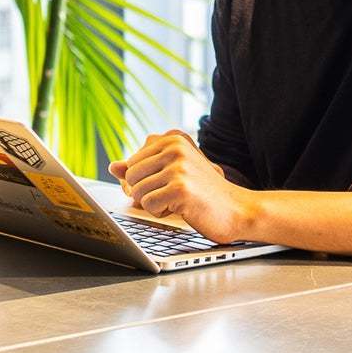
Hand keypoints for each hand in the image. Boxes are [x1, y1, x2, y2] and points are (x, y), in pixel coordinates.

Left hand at [109, 130, 256, 242]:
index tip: (166, 185)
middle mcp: (174, 148)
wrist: (238, 210)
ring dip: (154, 204)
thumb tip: (113, 167)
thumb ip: (142, 167)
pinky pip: (148, 205)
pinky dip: (160, 213)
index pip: (131, 163)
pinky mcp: (180, 188)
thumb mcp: (172, 173)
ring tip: (178, 201)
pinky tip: (181, 209)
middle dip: (144, 193)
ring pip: (136, 192)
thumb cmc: (203, 192)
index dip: (141, 182)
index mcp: (171, 139)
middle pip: (130, 177)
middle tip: (171, 195)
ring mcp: (178, 167)